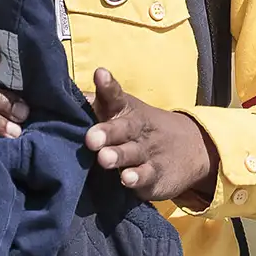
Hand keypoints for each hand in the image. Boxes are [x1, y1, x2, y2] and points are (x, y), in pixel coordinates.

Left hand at [85, 68, 217, 204]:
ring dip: (118, 156)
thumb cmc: (138, 127)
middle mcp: (136, 129)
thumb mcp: (122, 111)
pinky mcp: (155, 176)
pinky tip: (127, 180)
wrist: (193, 148)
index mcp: (125, 110)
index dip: (107, 86)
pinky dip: (137, 178)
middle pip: (122, 127)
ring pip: (131, 153)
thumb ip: (96, 104)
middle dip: (107, 132)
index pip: (115, 95)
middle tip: (91, 138)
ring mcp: (147, 152)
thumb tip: (62, 94)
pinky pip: (146, 177)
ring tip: (104, 159)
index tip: (100, 75)